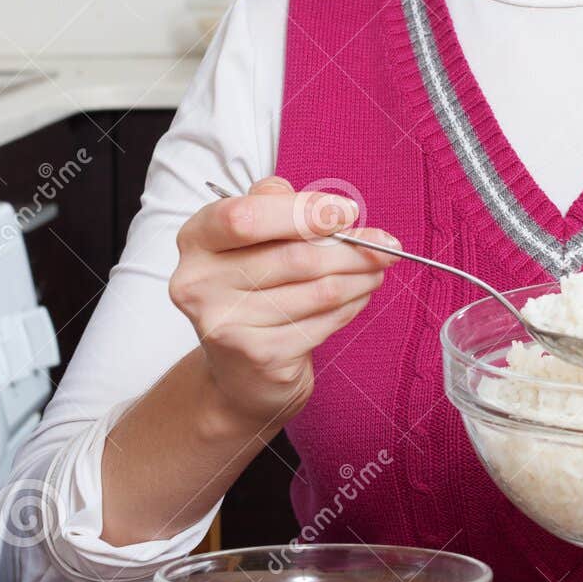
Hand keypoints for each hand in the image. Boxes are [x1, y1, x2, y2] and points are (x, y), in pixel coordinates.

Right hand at [168, 175, 400, 429]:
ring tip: (376, 269)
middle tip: (386, 246)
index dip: (304, 212)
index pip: (248, 216)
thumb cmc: (254, 291)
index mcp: (196, 240)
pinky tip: (358, 297)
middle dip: (352, 248)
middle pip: (295, 256)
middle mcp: (199, 282)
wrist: (241, 373)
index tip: (348, 212)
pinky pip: (323, 322)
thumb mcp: (255, 239)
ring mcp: (226, 324)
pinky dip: (350, 306)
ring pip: (317, 290)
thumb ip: (279, 207)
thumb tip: (333, 208)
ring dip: (360, 276)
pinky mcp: (258, 356)